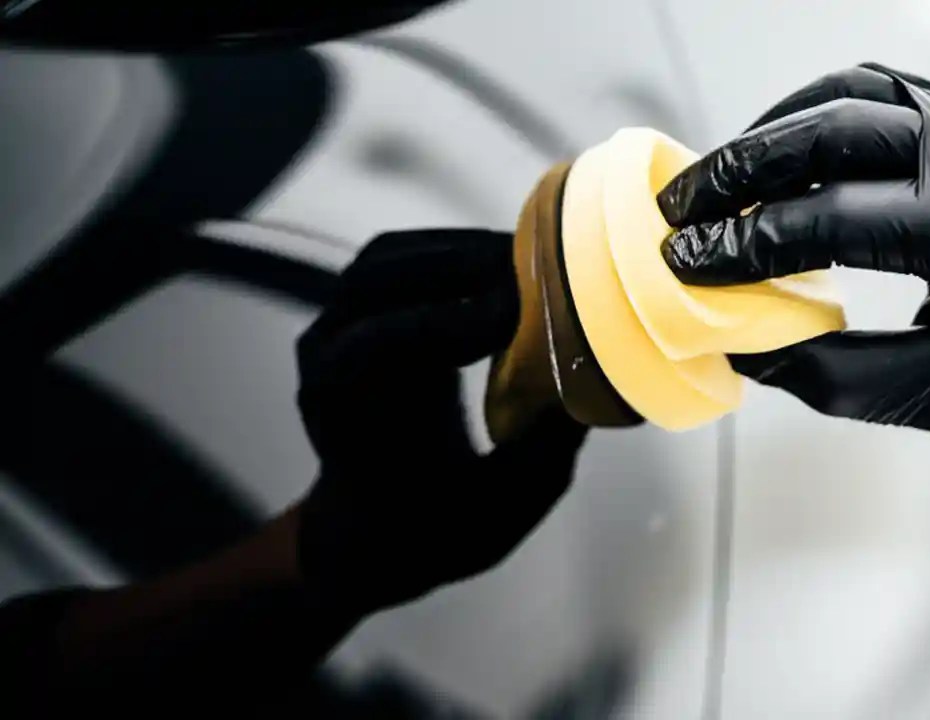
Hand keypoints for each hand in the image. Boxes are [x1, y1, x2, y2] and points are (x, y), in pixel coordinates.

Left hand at [295, 229, 585, 615]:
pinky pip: (399, 259)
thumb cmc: (438, 528)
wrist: (374, 534)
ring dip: (457, 251)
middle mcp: (324, 362)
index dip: (440, 323)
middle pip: (375, 284)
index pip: (374, 347)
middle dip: (457, 270)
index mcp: (344, 419)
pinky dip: (451, 252)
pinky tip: (505, 264)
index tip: (509, 315)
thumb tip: (595, 384)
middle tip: (537, 273)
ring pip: (386, 260)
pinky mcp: (361, 310)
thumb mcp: (502, 510)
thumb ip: (545, 451)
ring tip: (529, 261)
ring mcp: (334, 329)